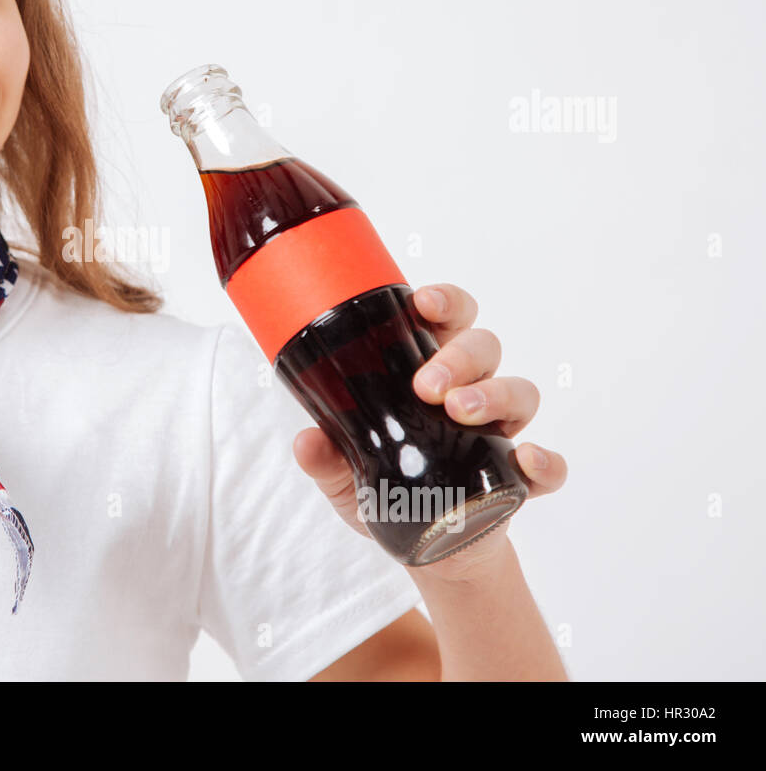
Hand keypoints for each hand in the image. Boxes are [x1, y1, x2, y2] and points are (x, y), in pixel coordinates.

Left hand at [292, 282, 566, 582]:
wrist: (427, 551)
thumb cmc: (387, 492)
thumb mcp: (344, 477)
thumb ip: (325, 459)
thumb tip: (306, 442)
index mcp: (427, 373)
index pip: (445, 320)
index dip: (443, 302)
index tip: (421, 302)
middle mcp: (470, 392)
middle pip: (483, 348)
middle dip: (459, 357)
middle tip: (427, 385)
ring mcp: (500, 433)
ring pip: (520, 391)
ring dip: (496, 395)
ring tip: (460, 412)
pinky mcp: (520, 479)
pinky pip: (549, 464)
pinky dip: (545, 461)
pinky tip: (526, 463)